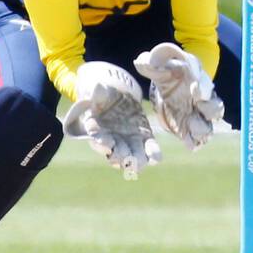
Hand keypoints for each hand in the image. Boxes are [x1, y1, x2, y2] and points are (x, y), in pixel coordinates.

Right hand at [63, 62, 160, 179]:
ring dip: (135, 161)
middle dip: (119, 157)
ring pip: (131, 157)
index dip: (102, 142)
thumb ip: (98, 93)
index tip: (107, 144)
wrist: (118, 96)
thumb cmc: (104, 95)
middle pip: (114, 154)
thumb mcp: (101, 92)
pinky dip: (152, 154)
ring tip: (140, 164)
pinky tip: (156, 158)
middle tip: (125, 158)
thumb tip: (97, 88)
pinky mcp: (143, 139)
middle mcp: (112, 141)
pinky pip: (148, 149)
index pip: (97, 139)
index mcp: (98, 131)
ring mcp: (128, 142)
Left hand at [134, 43, 223, 150]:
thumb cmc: (165, 69)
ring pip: (209, 123)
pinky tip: (191, 145)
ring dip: (204, 128)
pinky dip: (196, 141)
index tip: (194, 89)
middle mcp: (203, 97)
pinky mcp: (191, 126)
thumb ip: (150, 61)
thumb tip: (142, 62)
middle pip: (215, 105)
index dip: (202, 86)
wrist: (168, 84)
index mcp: (197, 78)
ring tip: (195, 130)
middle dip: (210, 108)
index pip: (203, 81)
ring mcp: (199, 113)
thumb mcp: (156, 62)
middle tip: (199, 108)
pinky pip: (198, 136)